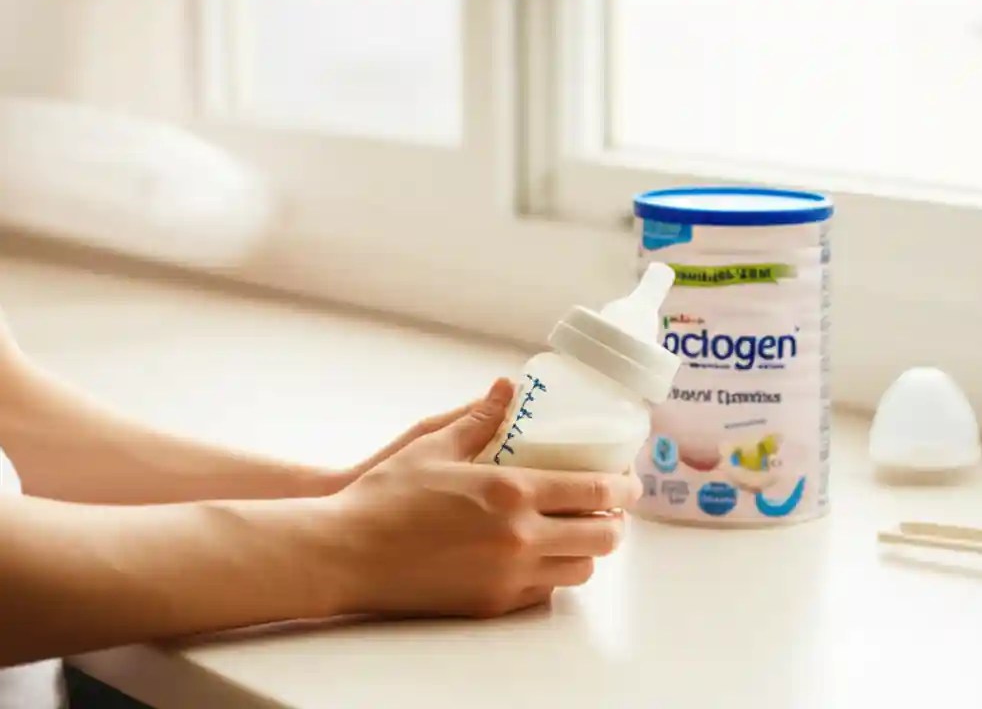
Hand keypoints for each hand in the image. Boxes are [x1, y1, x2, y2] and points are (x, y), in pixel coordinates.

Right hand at [324, 379, 642, 617]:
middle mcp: (520, 539)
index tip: (628, 480)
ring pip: (579, 570)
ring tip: (576, 530)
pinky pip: (544, 592)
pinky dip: (553, 573)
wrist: (344, 553)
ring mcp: (508, 576)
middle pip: (602, 539)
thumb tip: (506, 387)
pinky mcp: (491, 603)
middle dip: (615, 522)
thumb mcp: (432, 444)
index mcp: (512, 494)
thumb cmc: (384, 495)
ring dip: (587, 550)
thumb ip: (478, 417)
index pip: (596, 494)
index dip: (624, 488)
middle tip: (610, 507)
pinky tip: (539, 554)